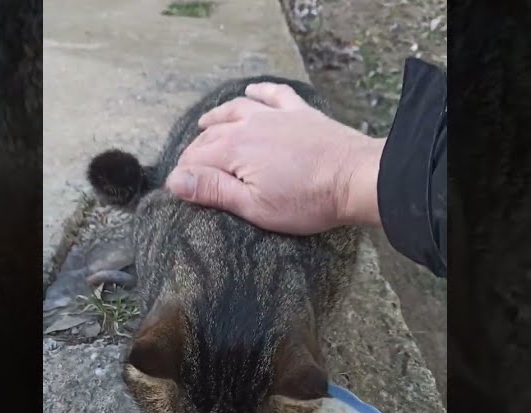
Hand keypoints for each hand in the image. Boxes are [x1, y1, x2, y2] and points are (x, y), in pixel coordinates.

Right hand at [165, 82, 384, 234]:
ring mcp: (276, 115)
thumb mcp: (254, 206)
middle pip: (212, 134)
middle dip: (196, 150)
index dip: (184, 174)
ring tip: (205, 124)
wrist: (355, 177)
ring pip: (237, 109)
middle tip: (191, 168)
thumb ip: (213, 191)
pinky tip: (252, 89)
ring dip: (217, 116)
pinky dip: (260, 90)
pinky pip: (274, 94)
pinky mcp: (300, 113)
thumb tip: (175, 180)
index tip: (180, 189)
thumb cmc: (307, 200)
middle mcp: (249, 123)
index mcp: (234, 148)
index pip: (196, 158)